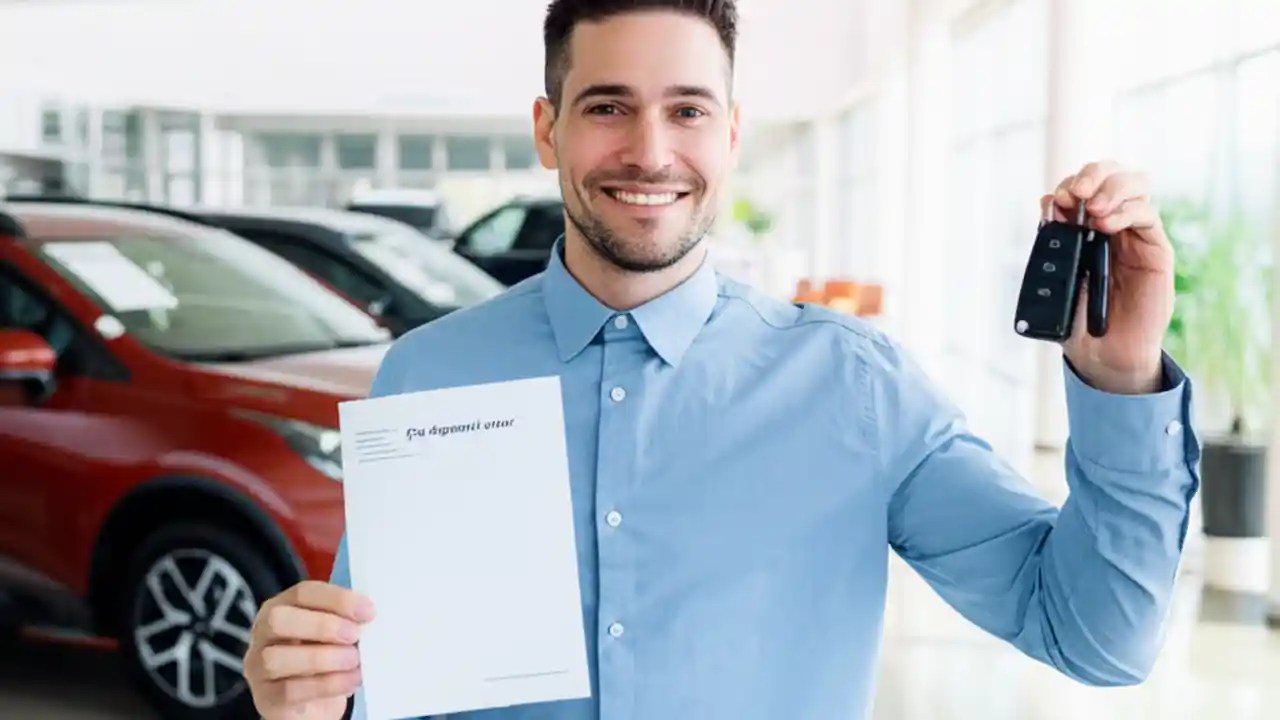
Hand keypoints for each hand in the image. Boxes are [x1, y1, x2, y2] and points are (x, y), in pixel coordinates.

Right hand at [244, 581, 375, 719]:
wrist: (313, 705)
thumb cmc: (326, 659)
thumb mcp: (335, 635)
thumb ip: (346, 621)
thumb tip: (369, 615)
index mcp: (283, 606)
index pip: (303, 593)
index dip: (336, 599)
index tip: (368, 611)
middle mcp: (263, 632)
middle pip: (280, 619)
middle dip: (322, 626)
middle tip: (354, 635)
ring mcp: (258, 666)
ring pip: (277, 658)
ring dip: (322, 658)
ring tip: (353, 661)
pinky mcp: (265, 697)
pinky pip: (289, 690)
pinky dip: (326, 684)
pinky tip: (350, 681)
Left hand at [1043, 160, 1173, 393]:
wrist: (1103, 354)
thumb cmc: (1078, 317)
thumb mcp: (1057, 276)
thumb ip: (1053, 242)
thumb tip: (1048, 204)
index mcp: (1085, 227)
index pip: (1083, 186)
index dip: (1069, 184)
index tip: (1055, 200)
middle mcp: (1113, 224)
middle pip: (1112, 174)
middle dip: (1092, 174)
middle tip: (1075, 192)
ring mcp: (1136, 234)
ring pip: (1135, 185)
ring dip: (1111, 188)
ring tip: (1091, 209)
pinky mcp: (1156, 250)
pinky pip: (1147, 216)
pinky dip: (1126, 212)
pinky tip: (1106, 226)